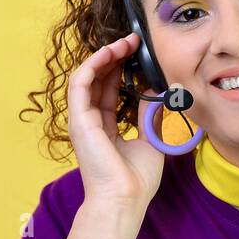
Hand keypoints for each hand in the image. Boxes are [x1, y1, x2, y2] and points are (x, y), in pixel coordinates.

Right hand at [67, 32, 166, 210]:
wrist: (126, 198)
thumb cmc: (137, 178)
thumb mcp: (152, 137)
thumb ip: (152, 113)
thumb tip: (160, 90)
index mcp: (106, 126)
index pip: (110, 89)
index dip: (122, 68)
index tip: (140, 52)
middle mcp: (91, 121)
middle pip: (98, 79)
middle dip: (115, 57)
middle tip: (134, 40)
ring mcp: (82, 120)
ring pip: (87, 77)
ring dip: (104, 56)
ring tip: (124, 43)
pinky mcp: (78, 120)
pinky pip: (80, 84)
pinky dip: (93, 65)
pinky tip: (109, 53)